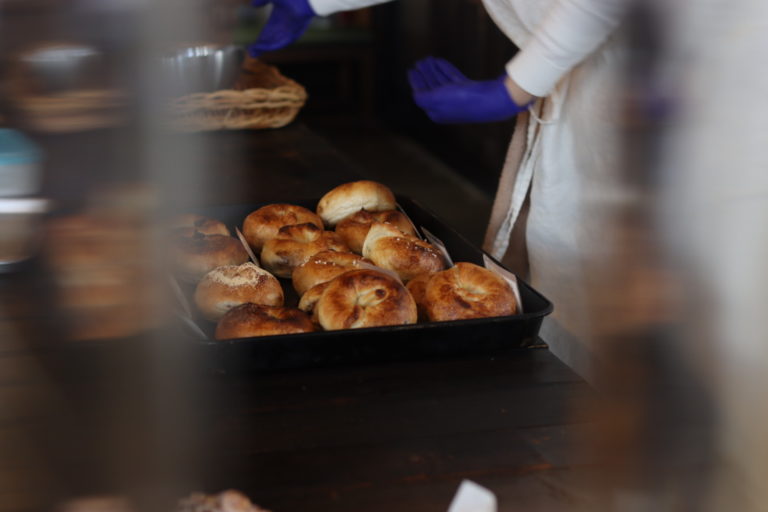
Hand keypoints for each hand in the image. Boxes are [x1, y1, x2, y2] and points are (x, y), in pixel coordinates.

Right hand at [248, 0, 315, 56]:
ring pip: (275, 42)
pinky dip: (272, 45)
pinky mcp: (294, 34)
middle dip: (260, 46)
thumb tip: (252, 5)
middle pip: (270, 40)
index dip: (260, 39)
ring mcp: (289, 31)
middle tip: (250, 52)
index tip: (251, 44)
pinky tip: (262, 47)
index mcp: (278, 19)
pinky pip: (282, 42)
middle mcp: (283, 27)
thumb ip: (262, 0)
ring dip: (264, 47)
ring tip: (254, 52)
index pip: (267, 33)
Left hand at [408, 57, 530, 123]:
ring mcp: (458, 99)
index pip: (422, 96)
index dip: (416, 82)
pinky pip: (453, 79)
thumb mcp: (436, 99)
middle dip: (425, 75)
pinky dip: (446, 70)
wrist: (491, 99)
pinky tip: (440, 62)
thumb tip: (416, 94)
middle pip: (432, 89)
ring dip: (434, 70)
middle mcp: (446, 107)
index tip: (411, 69)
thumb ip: (422, 97)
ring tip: (428, 59)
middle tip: (420, 61)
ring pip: (442, 83)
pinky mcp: (469, 91)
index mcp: (437, 112)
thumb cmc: (462, 100)